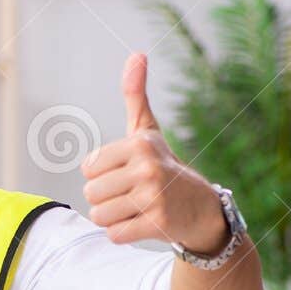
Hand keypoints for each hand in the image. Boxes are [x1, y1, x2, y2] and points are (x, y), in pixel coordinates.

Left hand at [80, 52, 227, 249]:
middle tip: (132, 194)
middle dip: (106, 199)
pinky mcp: (158, 225)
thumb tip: (137, 54)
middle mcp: (148, 168)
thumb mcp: (148, 131)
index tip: (127, 173)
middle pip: (90, 193)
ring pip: (99, 216)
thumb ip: (135, 95)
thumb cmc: (165, 167)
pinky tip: (144, 223)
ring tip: (138, 208)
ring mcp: (154, 197)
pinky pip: (115, 235)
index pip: (88, 167)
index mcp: (140, 144)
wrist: (202, 209)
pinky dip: (124, 234)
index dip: (102, 175)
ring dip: (114, 218)